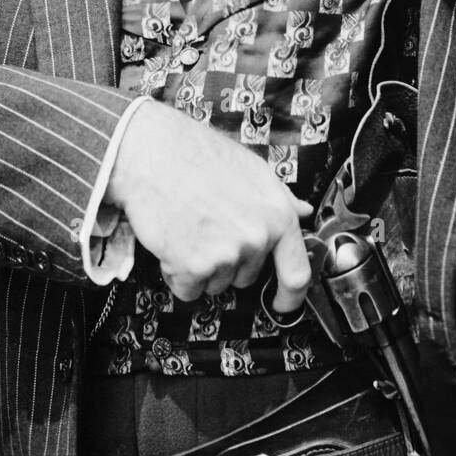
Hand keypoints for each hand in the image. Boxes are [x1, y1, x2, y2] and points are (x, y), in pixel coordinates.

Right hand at [106, 100, 312, 309]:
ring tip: (188, 228)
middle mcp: (257, 238)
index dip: (290, 296)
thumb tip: (302, 212)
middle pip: (246, 277)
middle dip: (228, 262)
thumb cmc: (197, 154)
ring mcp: (226, 254)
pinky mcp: (193, 267)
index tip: (282, 303)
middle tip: (208, 228)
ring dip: (201, 267)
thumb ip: (280, 197)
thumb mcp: (252, 169)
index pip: (297, 274)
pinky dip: (176, 273)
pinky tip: (173, 241)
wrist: (152, 152)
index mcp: (278, 215)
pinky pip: (188, 288)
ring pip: (216, 284)